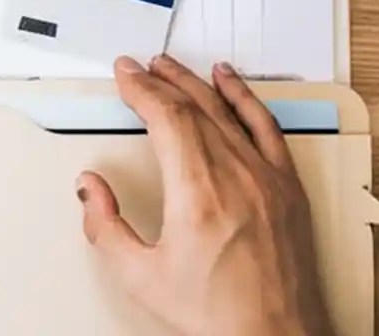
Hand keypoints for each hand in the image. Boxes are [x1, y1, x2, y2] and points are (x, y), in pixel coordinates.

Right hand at [77, 55, 333, 335]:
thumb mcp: (140, 277)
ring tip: (172, 67)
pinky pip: (265, 127)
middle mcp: (237, 177)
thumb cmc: (220, 317)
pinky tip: (231, 83)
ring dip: (195, 83)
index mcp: (199, 194)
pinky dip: (245, 98)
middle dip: (160, 82)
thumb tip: (90, 189)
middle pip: (194, 108)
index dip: (141, 89)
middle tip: (138, 69)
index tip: (125, 76)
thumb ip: (105, 227)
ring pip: (227, 111)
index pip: (167, 117)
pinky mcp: (288, 188)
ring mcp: (267, 179)